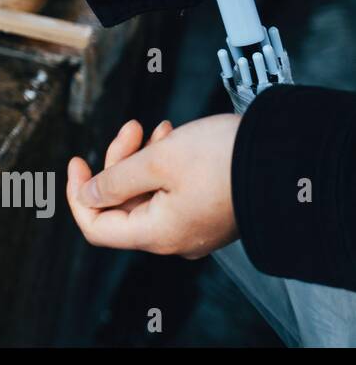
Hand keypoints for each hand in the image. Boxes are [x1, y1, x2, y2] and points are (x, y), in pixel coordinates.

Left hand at [65, 113, 240, 259]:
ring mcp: (194, 225)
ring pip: (148, 192)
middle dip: (119, 162)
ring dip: (143, 157)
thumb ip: (114, 180)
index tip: (76, 160)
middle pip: (122, 204)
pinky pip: (172, 190)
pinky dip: (165, 163)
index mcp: (159, 234)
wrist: (288, 156)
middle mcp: (175, 237)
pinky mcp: (210, 211)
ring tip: (158, 128)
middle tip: (132, 127)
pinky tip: (173, 136)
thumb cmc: (223, 158)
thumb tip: (87, 196)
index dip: (78, 194)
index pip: (97, 228)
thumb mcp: (157, 161)